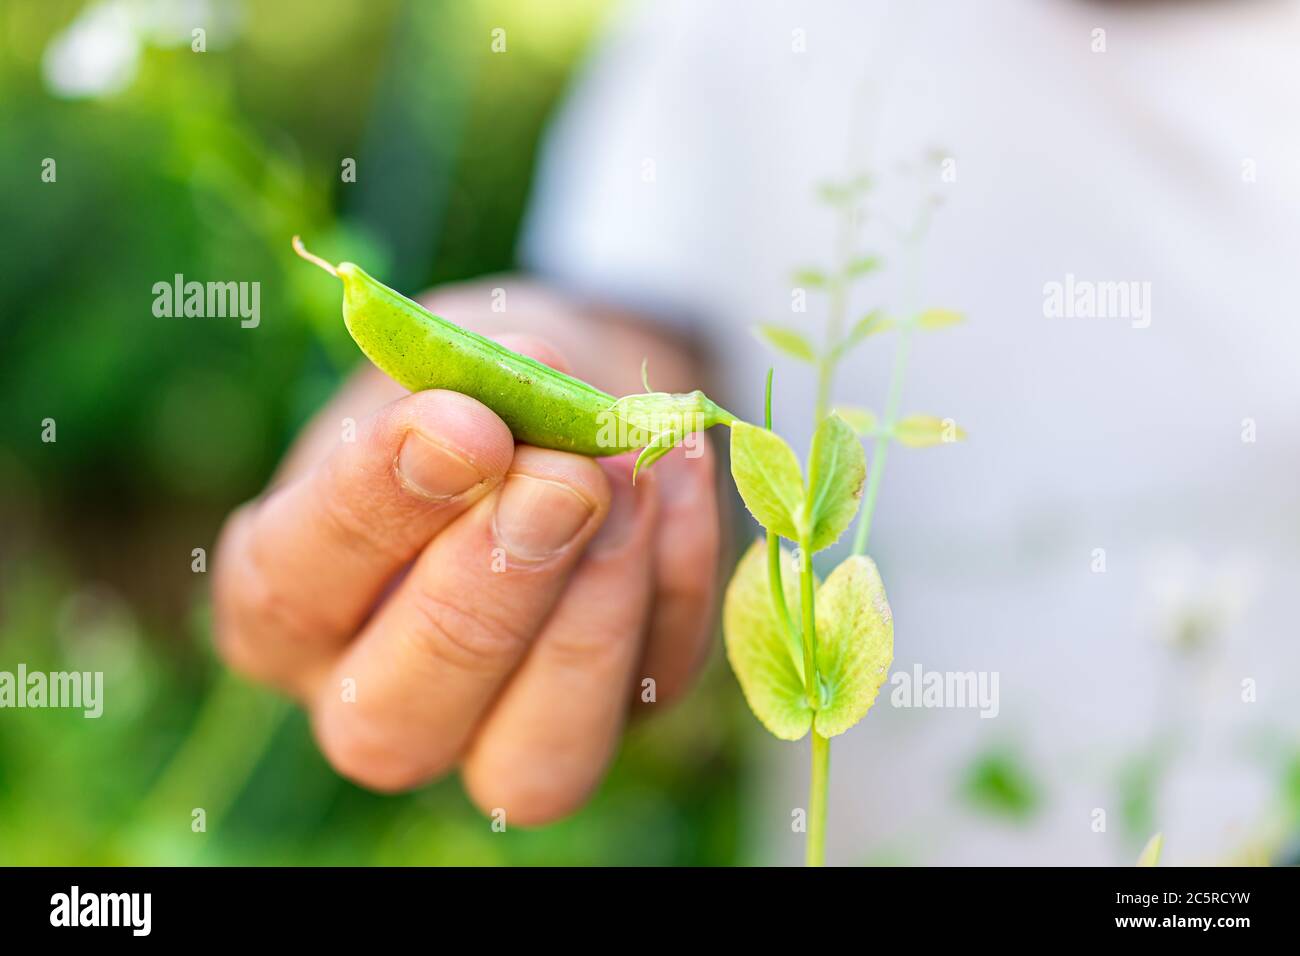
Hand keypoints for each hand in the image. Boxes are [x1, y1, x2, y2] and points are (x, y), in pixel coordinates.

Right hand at [212, 336, 719, 824]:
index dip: (373, 512)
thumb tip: (545, 384)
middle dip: (488, 595)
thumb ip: (473, 383)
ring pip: (534, 765)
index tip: (463, 425)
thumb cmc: (471, 396)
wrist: (563, 416)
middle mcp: (372, 700)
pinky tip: (679, 472)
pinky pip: (656, 684)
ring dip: (594, 618)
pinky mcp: (617, 719)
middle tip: (563, 478)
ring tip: (628, 478)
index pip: (287, 592)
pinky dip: (680, 574)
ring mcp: (497, 733)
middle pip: (393, 725)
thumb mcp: (446, 366)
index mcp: (284, 608)